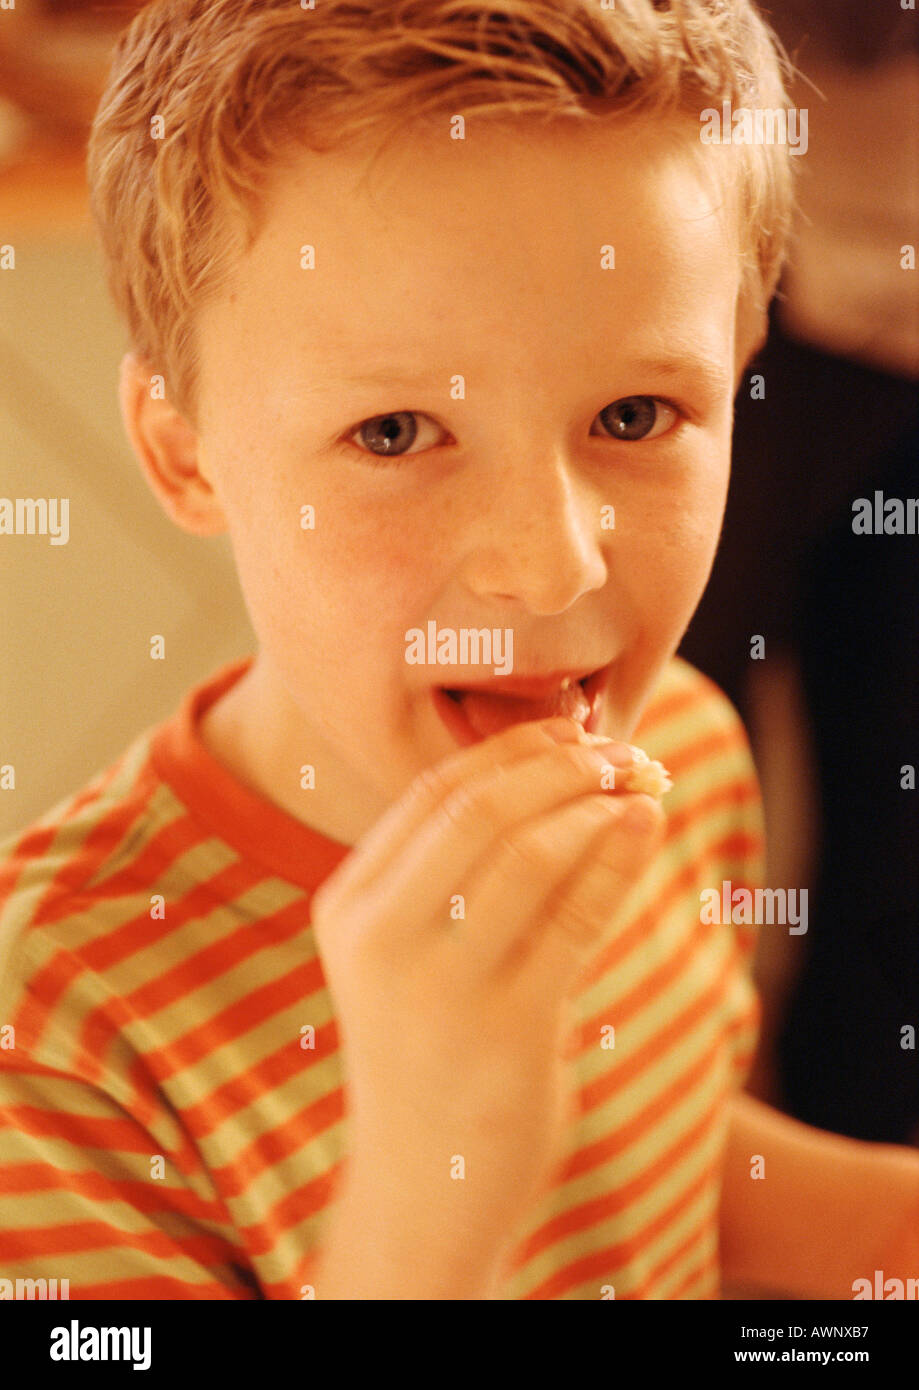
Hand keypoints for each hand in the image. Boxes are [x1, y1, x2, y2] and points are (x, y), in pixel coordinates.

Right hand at [311, 716, 665, 1271]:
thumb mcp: (411, 952)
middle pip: (480, 805)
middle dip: (563, 763)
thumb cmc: (431, 1048)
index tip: (573, 731)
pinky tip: (646, 829)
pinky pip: (576, 914)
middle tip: (621, 752)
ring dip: (598, 802)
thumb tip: (555, 768)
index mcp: (348, 904)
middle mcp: (380, 935)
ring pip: (531, 850)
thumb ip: (457, 869)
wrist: (423, 1182)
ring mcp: (439, 984)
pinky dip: (619, 857)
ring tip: (643, 785)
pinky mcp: (505, 1028)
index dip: (515, 748)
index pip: (434, 790)